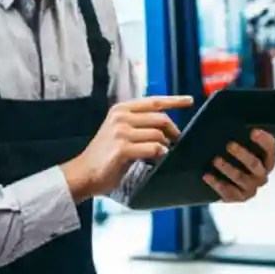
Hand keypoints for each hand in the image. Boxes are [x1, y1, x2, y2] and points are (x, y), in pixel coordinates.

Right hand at [61, 95, 194, 200]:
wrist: (84, 173)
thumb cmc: (105, 155)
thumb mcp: (119, 131)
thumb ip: (139, 123)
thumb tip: (166, 125)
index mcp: (121, 109)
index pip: (154, 101)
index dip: (174, 100)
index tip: (190, 100)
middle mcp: (121, 117)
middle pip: (160, 118)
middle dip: (173, 131)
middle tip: (176, 141)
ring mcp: (121, 132)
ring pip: (158, 135)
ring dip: (165, 146)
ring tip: (162, 153)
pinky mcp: (122, 148)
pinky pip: (153, 148)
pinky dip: (159, 154)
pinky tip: (156, 159)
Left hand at [204, 129, 274, 202]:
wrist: (227, 179)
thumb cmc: (236, 155)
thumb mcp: (242, 144)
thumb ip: (240, 133)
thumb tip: (225, 117)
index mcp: (267, 159)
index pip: (270, 149)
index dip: (264, 141)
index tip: (253, 131)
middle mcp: (261, 175)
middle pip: (255, 164)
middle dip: (242, 155)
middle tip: (230, 145)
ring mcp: (251, 188)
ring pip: (240, 178)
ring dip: (227, 168)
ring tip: (215, 160)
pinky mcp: (238, 197)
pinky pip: (228, 192)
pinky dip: (217, 184)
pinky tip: (207, 176)